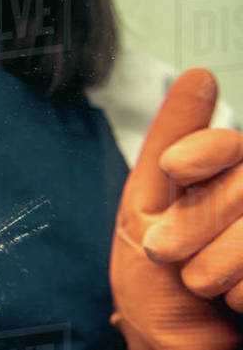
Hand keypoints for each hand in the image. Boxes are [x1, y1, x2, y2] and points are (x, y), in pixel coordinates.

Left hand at [111, 67, 242, 348]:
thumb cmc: (159, 290)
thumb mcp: (147, 208)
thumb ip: (174, 143)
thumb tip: (202, 76)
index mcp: (231, 183)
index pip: (234, 146)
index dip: (207, 150)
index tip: (177, 168)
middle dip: (198, 222)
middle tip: (172, 254)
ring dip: (219, 260)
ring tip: (203, 285)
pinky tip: (237, 305)